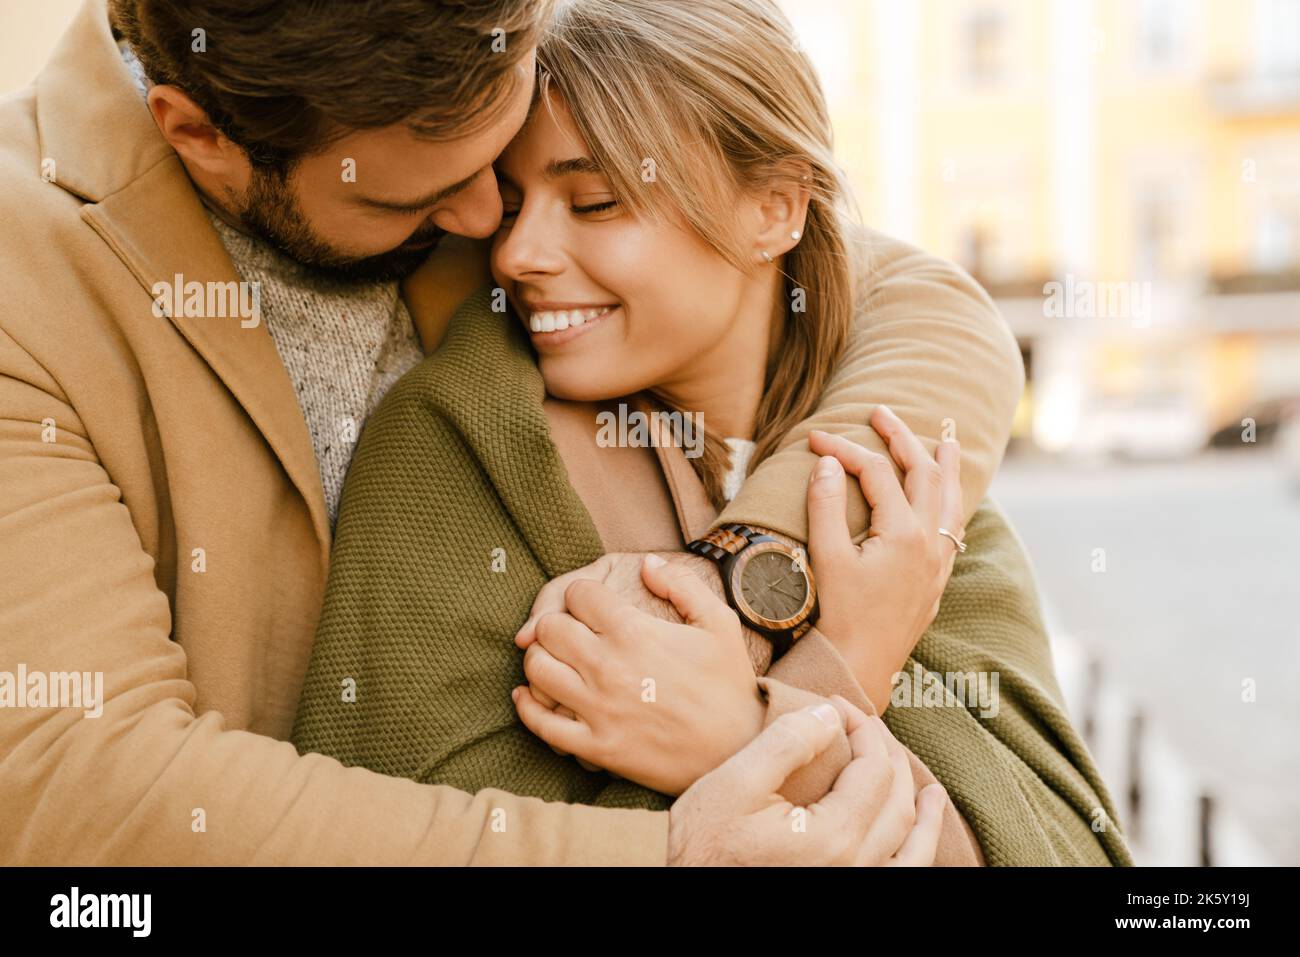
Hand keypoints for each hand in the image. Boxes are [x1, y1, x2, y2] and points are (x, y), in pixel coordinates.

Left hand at [512, 555, 764, 794]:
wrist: (738, 750)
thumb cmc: (729, 684)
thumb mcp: (720, 623)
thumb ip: (682, 584)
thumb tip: (646, 563)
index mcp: (634, 632)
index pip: (577, 594)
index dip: (582, 594)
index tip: (591, 605)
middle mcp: (608, 667)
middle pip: (548, 627)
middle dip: (556, 622)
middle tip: (571, 631)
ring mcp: (598, 708)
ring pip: (537, 670)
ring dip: (540, 660)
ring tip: (556, 661)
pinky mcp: (595, 746)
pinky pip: (540, 723)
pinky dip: (527, 707)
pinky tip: (530, 696)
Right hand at [668, 696, 946, 865]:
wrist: (680, 890)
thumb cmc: (701, 844)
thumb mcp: (735, 783)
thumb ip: (787, 743)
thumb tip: (830, 714)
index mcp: (833, 836)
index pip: (872, 767)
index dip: (862, 727)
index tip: (837, 705)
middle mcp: (856, 868)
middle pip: (896, 798)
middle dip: (884, 753)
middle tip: (862, 726)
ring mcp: (855, 886)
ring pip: (909, 844)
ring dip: (920, 810)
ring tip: (929, 789)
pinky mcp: (845, 895)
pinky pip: (899, 875)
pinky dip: (917, 853)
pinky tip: (918, 837)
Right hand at [805, 405, 963, 712]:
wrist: (862, 664)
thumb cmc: (840, 615)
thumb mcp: (827, 557)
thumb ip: (825, 506)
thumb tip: (824, 463)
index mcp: (902, 532)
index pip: (875, 473)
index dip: (844, 450)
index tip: (814, 438)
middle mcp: (929, 542)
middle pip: (923, 473)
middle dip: (902, 438)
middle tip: (881, 413)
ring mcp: (938, 561)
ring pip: (949, 499)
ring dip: (945, 465)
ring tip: (945, 439)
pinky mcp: (936, 579)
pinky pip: (953, 527)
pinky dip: (950, 503)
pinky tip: (947, 500)